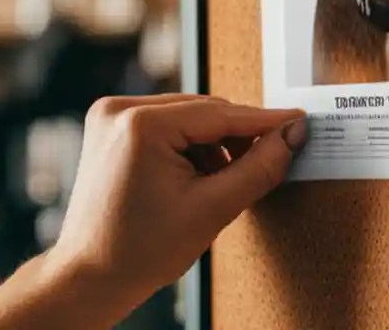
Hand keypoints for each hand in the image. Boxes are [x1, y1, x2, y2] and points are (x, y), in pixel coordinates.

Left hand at [0, 94, 305, 329]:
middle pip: (205, 112)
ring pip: (189, 119)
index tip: (298, 122)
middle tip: (266, 164)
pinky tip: (197, 180)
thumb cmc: (139, 251)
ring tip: (219, 186)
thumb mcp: (213, 209)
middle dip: (237, 139)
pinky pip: (168, 126)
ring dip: (214, 145)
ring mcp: (111, 118)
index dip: (265, 121)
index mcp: (141, 124)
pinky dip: (190, 148)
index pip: (221, 114)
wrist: (90, 278)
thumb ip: (259, 167)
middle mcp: (120, 110)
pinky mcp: (111, 130)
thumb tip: (291, 136)